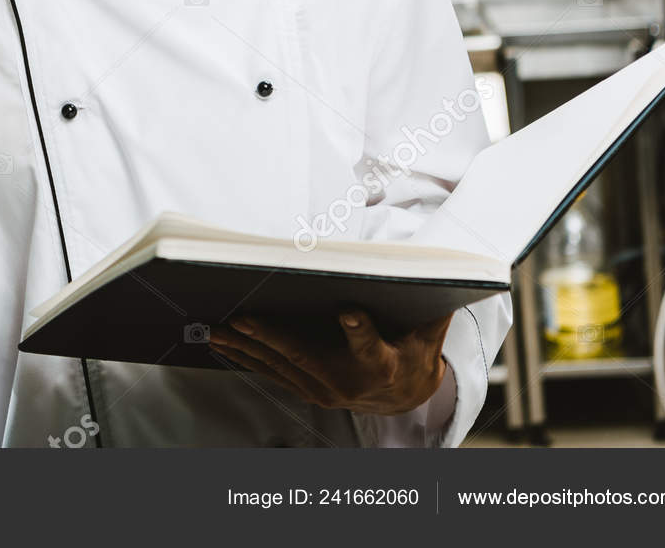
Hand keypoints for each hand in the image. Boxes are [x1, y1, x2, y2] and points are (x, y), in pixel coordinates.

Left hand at [208, 309, 451, 415]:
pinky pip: (271, 373)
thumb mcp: (428, 331)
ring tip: (217, 329)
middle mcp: (349, 382)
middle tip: (243, 319)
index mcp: (383, 363)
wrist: (405, 396)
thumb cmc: (414, 351)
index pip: (371, 346)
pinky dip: (245, 358)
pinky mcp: (306, 390)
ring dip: (246, 347)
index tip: (349, 311)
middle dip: (272, 338)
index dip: (360, 329)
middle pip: (306, 356)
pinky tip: (221, 344)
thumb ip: (430, 304)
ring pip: (280, 366)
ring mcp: (324, 390)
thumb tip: (446, 269)